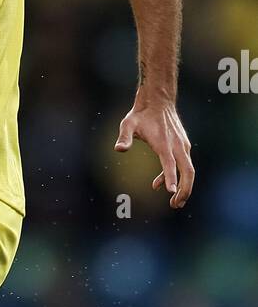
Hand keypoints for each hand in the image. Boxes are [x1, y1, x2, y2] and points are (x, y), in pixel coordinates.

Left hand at [114, 93, 194, 208]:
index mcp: (164, 143)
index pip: (169, 164)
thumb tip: (118, 149)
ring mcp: (182, 146)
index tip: (170, 193)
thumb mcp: (128, 124)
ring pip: (188, 170)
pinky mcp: (183, 146)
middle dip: (184, 190)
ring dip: (183, 186)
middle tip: (175, 205)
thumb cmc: (141, 114)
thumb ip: (124, 137)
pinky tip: (158, 184)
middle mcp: (177, 146)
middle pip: (188, 171)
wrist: (158, 101)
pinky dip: (174, 176)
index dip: (170, 178)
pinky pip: (182, 165)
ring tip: (174, 202)